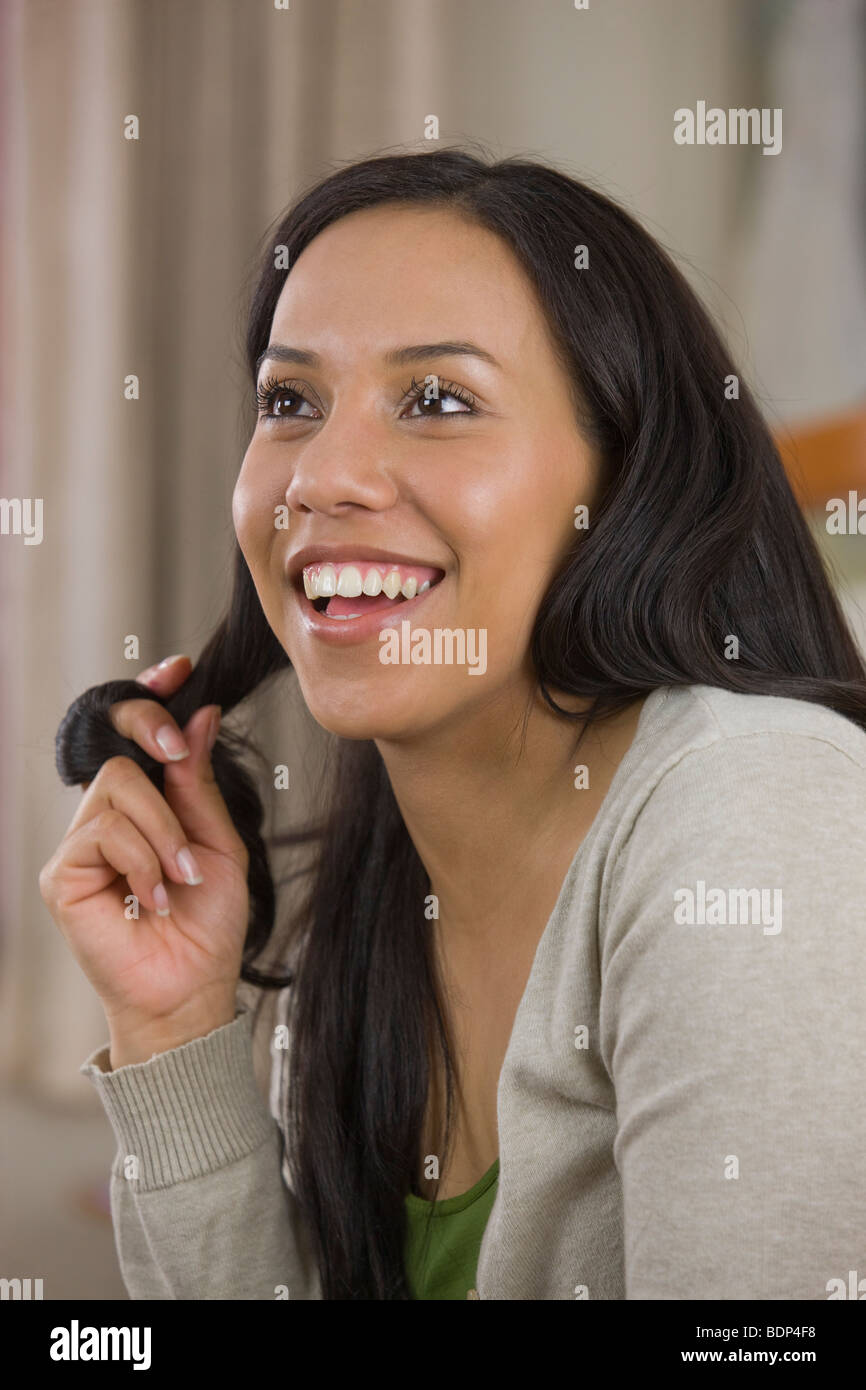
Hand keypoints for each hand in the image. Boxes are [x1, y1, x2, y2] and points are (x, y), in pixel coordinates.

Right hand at [39, 655, 248, 1065]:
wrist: (192, 987)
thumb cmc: (208, 923)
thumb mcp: (218, 843)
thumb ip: (201, 783)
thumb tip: (200, 715)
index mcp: (147, 805)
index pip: (134, 739)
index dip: (149, 700)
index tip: (179, 670)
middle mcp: (107, 818)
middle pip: (123, 753)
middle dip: (164, 768)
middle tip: (189, 798)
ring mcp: (81, 845)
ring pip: (117, 789)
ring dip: (164, 835)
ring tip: (181, 880)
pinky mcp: (61, 874)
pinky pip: (103, 833)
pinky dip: (142, 862)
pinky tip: (155, 898)